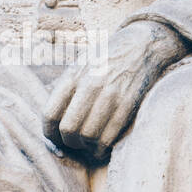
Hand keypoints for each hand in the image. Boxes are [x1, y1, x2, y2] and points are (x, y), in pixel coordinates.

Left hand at [43, 20, 186, 160]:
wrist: (142, 44)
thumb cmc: (106, 57)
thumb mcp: (80, 65)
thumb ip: (66, 90)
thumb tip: (52, 122)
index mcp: (73, 75)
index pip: (50, 114)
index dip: (49, 133)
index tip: (54, 138)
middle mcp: (90, 85)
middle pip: (68, 129)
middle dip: (68, 142)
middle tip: (72, 142)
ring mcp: (111, 96)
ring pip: (88, 136)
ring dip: (86, 146)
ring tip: (88, 143)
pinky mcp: (128, 105)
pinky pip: (109, 137)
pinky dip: (102, 147)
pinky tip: (101, 146)